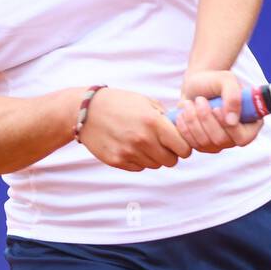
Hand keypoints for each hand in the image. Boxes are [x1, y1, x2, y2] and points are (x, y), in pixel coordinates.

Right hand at [77, 87, 191, 172]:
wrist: (86, 110)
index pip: (183, 148)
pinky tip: (130, 146)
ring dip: (153, 156)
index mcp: (153, 122)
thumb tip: (184, 131)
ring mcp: (129, 152)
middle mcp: (142, 139)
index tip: (179, 142)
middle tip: (162, 144)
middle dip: (170, 153)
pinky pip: (139, 168)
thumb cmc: (120, 103)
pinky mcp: (117, 161)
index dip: (184, 146)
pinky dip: (138, 160)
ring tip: (142, 141)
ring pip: (155, 165)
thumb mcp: (146, 102)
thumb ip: (166, 118)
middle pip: (171, 161)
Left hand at [173, 70, 263, 153]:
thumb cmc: (213, 82)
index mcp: (250, 123)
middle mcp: (236, 137)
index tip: (216, 108)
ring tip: (189, 103)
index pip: (243, 137)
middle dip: (206, 118)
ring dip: (193, 120)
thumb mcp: (226, 80)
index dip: (229, 127)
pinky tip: (183, 113)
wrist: (195, 86)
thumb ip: (233, 96)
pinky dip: (184, 127)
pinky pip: (191, 144)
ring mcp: (219, 144)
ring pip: (204, 142)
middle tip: (199, 100)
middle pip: (221, 140)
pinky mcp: (202, 146)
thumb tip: (231, 121)